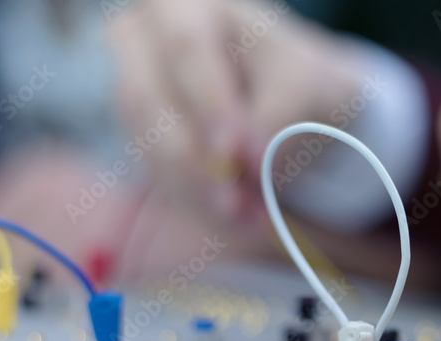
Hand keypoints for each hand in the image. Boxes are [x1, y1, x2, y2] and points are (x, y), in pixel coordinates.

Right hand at [109, 0, 366, 223]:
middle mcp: (142, 43)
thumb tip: (247, 161)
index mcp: (185, 7)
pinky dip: (201, 208)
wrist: (292, 107)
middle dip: (195, 160)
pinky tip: (241, 220)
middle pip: (146, 101)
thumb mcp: (307, 85)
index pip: (186, 49)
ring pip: (148, 149)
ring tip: (254, 220)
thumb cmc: (297, 78)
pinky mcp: (141, 145)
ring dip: (200, 193)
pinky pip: (160, 181)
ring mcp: (133, 96)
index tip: (233, 151)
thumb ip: (279, 116)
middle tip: (238, 204)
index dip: (207, 101)